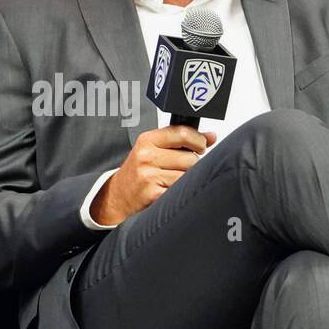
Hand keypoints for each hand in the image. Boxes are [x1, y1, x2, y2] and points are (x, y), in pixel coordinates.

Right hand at [89, 125, 216, 225]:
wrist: (118, 195)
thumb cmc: (138, 172)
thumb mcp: (154, 150)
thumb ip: (181, 141)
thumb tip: (211, 136)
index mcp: (147, 140)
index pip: (182, 133)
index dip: (198, 140)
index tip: (201, 146)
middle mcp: (146, 156)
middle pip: (190, 157)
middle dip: (191, 164)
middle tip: (180, 169)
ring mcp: (149, 175)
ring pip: (188, 175)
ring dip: (186, 179)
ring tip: (173, 180)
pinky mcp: (154, 193)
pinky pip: (180, 190)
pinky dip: (179, 192)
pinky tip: (169, 190)